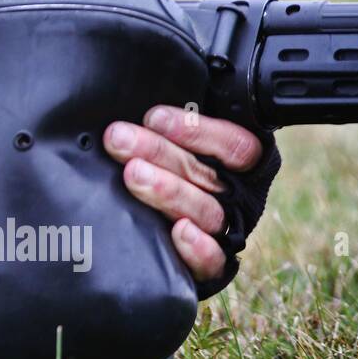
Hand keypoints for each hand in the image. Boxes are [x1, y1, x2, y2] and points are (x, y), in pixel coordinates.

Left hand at [104, 105, 262, 284]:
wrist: (146, 237)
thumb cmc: (158, 168)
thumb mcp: (167, 139)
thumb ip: (163, 124)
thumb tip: (134, 91)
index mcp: (237, 163)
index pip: (235, 143)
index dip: (197, 129)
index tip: (154, 117)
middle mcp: (237, 196)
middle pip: (209, 173)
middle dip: (160, 152)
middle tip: (119, 138)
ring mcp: (225, 232)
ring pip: (206, 211)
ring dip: (168, 191)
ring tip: (132, 175)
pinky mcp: (211, 267)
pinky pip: (214, 262)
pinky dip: (198, 247)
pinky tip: (178, 232)